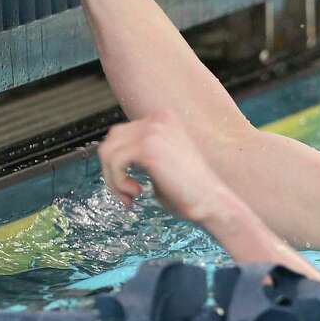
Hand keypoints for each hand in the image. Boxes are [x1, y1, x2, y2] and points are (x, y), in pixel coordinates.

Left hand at [97, 111, 231, 225]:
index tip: (131, 186)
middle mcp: (158, 118)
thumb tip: (108, 154)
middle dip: (111, 169)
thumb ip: (140, 151)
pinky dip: (117, 182)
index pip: (122, 134)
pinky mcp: (148, 147)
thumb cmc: (188, 190)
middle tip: (126, 193)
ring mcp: (153, 130)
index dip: (118, 162)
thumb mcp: (161, 161)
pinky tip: (135, 193)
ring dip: (113, 179)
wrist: (211, 202)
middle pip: (112, 140)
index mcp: (163, 119)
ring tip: (130, 195)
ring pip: (108, 152)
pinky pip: (114, 162)